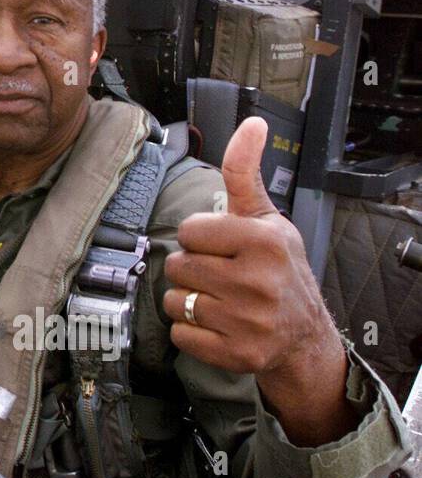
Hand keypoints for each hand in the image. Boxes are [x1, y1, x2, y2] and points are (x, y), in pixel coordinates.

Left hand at [163, 117, 353, 443]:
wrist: (303, 334)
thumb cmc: (278, 267)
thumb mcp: (266, 218)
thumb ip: (244, 173)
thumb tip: (251, 122)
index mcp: (263, 241)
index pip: (188, 232)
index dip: (199, 239)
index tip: (222, 247)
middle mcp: (258, 281)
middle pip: (178, 266)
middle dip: (193, 269)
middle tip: (221, 276)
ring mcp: (248, 321)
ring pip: (175, 300)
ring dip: (189, 300)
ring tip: (220, 300)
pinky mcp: (236, 354)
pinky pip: (180, 333)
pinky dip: (191, 330)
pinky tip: (218, 325)